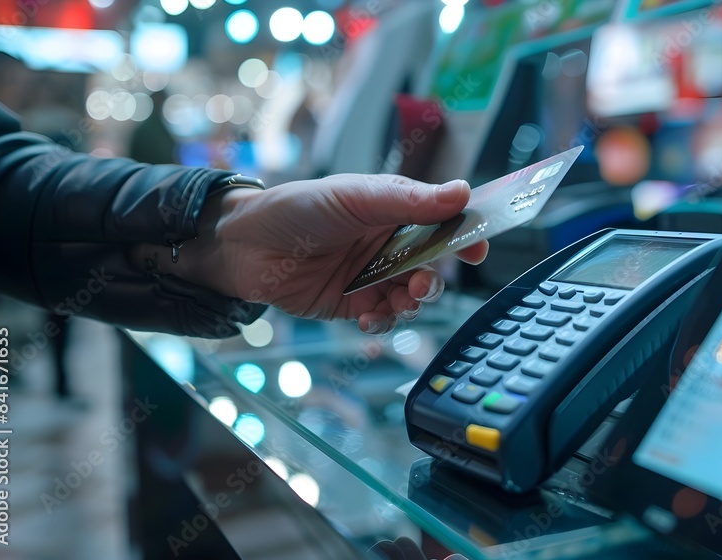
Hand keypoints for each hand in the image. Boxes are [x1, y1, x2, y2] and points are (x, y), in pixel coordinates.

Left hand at [173, 174, 487, 333]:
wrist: (243, 245)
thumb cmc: (297, 207)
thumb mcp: (357, 196)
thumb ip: (410, 199)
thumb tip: (462, 192)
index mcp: (394, 211)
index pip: (443, 222)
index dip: (465, 235)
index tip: (478, 248)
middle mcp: (388, 244)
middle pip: (433, 266)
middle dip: (434, 279)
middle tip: (421, 283)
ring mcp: (371, 276)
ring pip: (412, 296)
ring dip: (412, 302)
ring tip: (397, 299)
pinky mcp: (351, 304)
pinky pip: (383, 318)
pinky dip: (384, 321)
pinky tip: (370, 316)